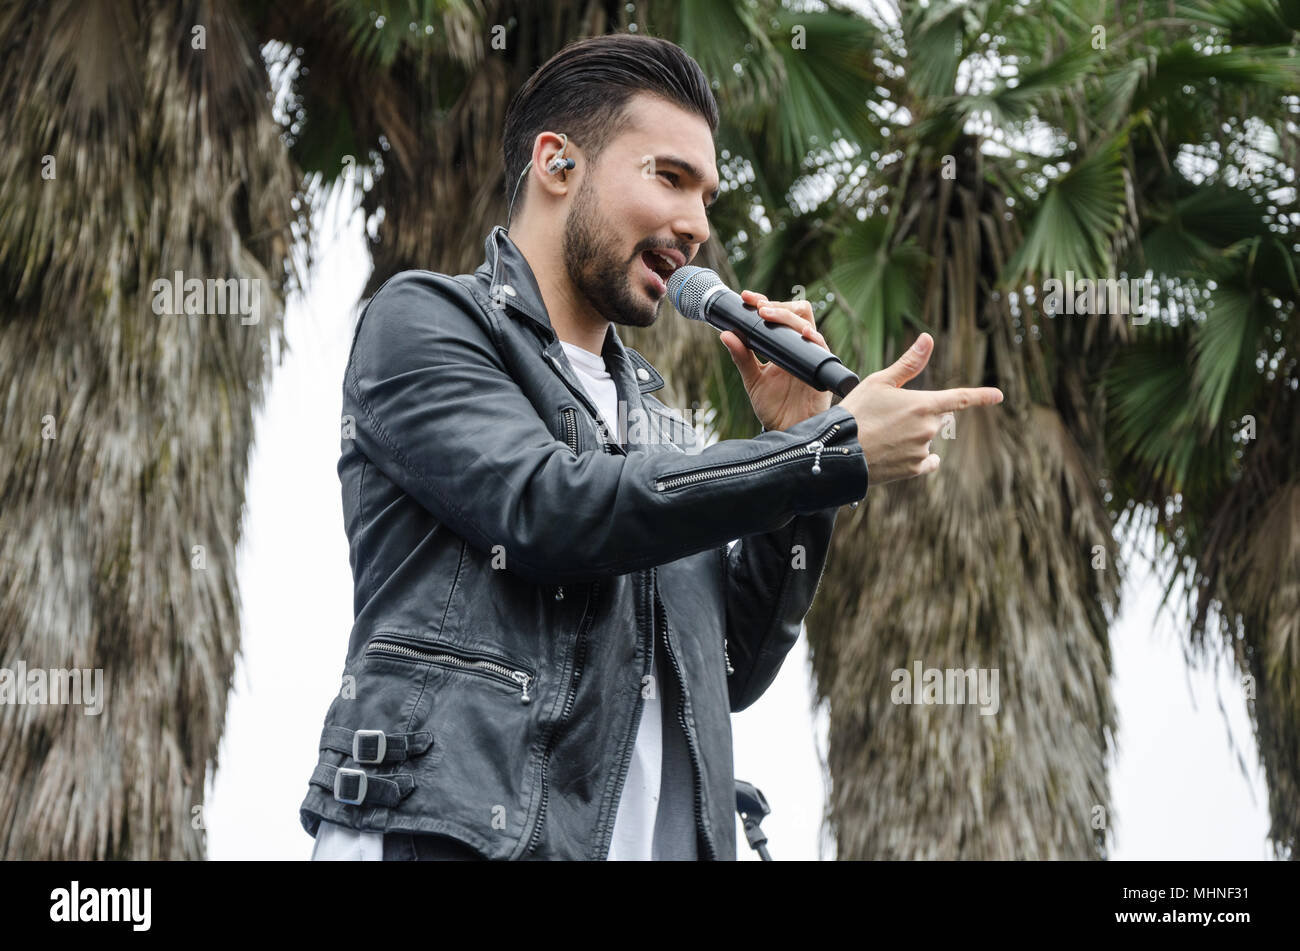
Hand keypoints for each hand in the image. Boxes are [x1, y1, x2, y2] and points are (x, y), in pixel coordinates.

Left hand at [720, 290, 831, 431]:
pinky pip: (822, 349)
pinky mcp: (820, 371)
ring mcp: (811, 357)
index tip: (747, 297)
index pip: (779, 316)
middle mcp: (799, 348)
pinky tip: (803, 333)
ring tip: (767, 314)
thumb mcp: (753, 380)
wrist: (786, 434)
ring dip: (787, 316)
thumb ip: (741, 357)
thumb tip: (725, 334)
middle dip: (778, 305)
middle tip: (758, 306)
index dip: (765, 303)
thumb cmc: (773, 408)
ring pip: (807, 325)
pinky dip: (813, 338)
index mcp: (784, 347)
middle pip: (798, 313)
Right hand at [837, 333, 1003, 483]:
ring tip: (883, 436)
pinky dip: (919, 458)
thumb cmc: (856, 412)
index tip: (998, 396)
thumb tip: (927, 339)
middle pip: (937, 418)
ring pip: (926, 439)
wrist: (838, 452)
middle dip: (921, 416)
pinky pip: (927, 461)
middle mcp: (928, 428)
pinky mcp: (914, 469)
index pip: (960, 398)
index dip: (982, 396)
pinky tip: (899, 455)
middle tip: (890, 417)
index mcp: (923, 404)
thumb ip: (908, 364)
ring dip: (913, 436)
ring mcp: (922, 450)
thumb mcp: (879, 382)